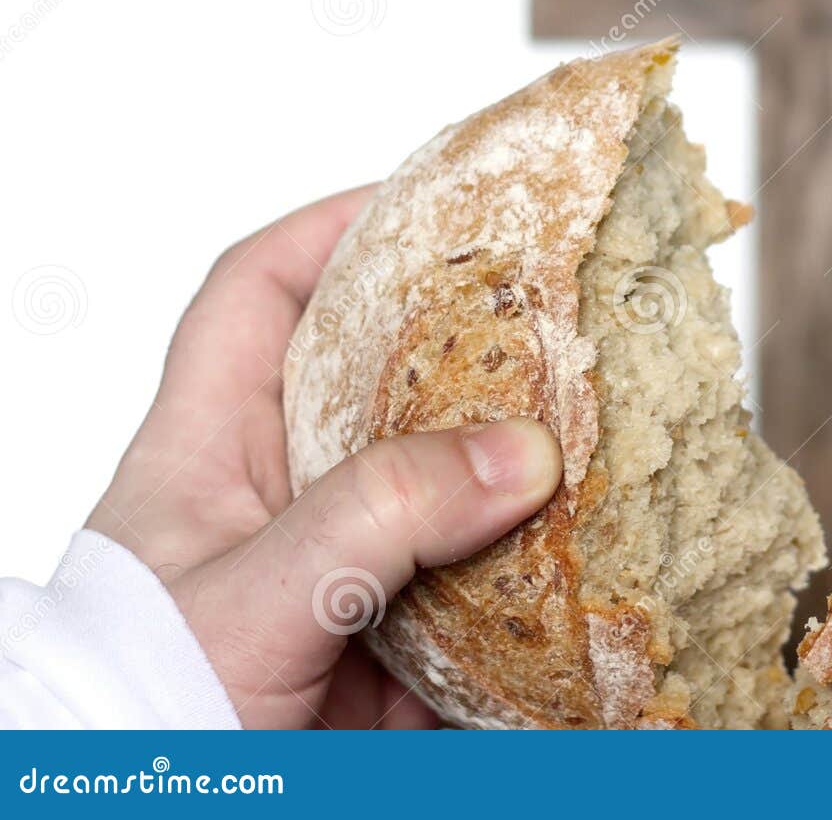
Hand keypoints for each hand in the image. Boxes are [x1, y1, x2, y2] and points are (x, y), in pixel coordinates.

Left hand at [86, 190, 563, 728]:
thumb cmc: (136, 719)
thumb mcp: (252, 596)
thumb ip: (378, 515)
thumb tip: (524, 453)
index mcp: (208, 455)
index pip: (256, 297)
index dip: (333, 230)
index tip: (428, 201)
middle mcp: (283, 505)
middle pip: (381, 384)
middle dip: (471, 344)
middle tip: (560, 311)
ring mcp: (345, 582)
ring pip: (449, 494)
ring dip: (525, 470)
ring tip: (606, 428)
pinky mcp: (394, 662)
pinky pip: (487, 602)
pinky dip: (546, 588)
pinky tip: (602, 566)